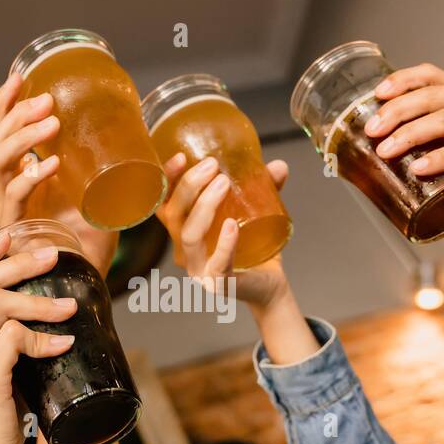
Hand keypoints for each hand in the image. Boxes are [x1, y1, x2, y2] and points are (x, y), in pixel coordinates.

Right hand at [0, 74, 118, 276]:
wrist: (83, 287)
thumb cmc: (94, 246)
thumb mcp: (113, 202)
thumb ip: (133, 180)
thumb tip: (176, 157)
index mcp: (24, 177)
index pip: (2, 133)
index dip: (6, 104)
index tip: (21, 75)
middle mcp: (10, 192)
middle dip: (18, 115)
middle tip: (46, 101)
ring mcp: (9, 211)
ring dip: (22, 139)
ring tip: (49, 124)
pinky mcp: (14, 232)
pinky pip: (13, 198)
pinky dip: (29, 178)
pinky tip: (47, 165)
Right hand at [0, 232, 77, 443]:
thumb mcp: (0, 382)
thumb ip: (12, 354)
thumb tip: (51, 332)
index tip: (10, 236)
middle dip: (15, 263)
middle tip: (51, 255)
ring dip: (35, 298)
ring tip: (68, 306)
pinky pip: (12, 342)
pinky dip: (41, 336)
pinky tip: (64, 342)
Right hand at [157, 153, 291, 311]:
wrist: (268, 285)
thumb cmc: (253, 249)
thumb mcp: (254, 212)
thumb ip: (263, 188)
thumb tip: (278, 166)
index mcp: (185, 230)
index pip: (165, 203)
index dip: (167, 180)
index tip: (180, 157)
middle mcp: (185, 249)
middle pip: (174, 215)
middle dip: (189, 186)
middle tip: (212, 165)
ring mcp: (199, 268)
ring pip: (190, 236)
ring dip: (204, 206)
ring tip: (223, 183)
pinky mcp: (218, 283)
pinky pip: (217, 263)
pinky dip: (224, 243)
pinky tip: (232, 226)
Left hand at [366, 63, 443, 189]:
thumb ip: (439, 139)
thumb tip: (395, 154)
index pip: (429, 75)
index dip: (401, 80)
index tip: (377, 93)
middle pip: (428, 96)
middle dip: (395, 112)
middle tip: (371, 129)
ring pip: (442, 120)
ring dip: (409, 135)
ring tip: (386, 150)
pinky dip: (439, 157)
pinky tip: (420, 167)